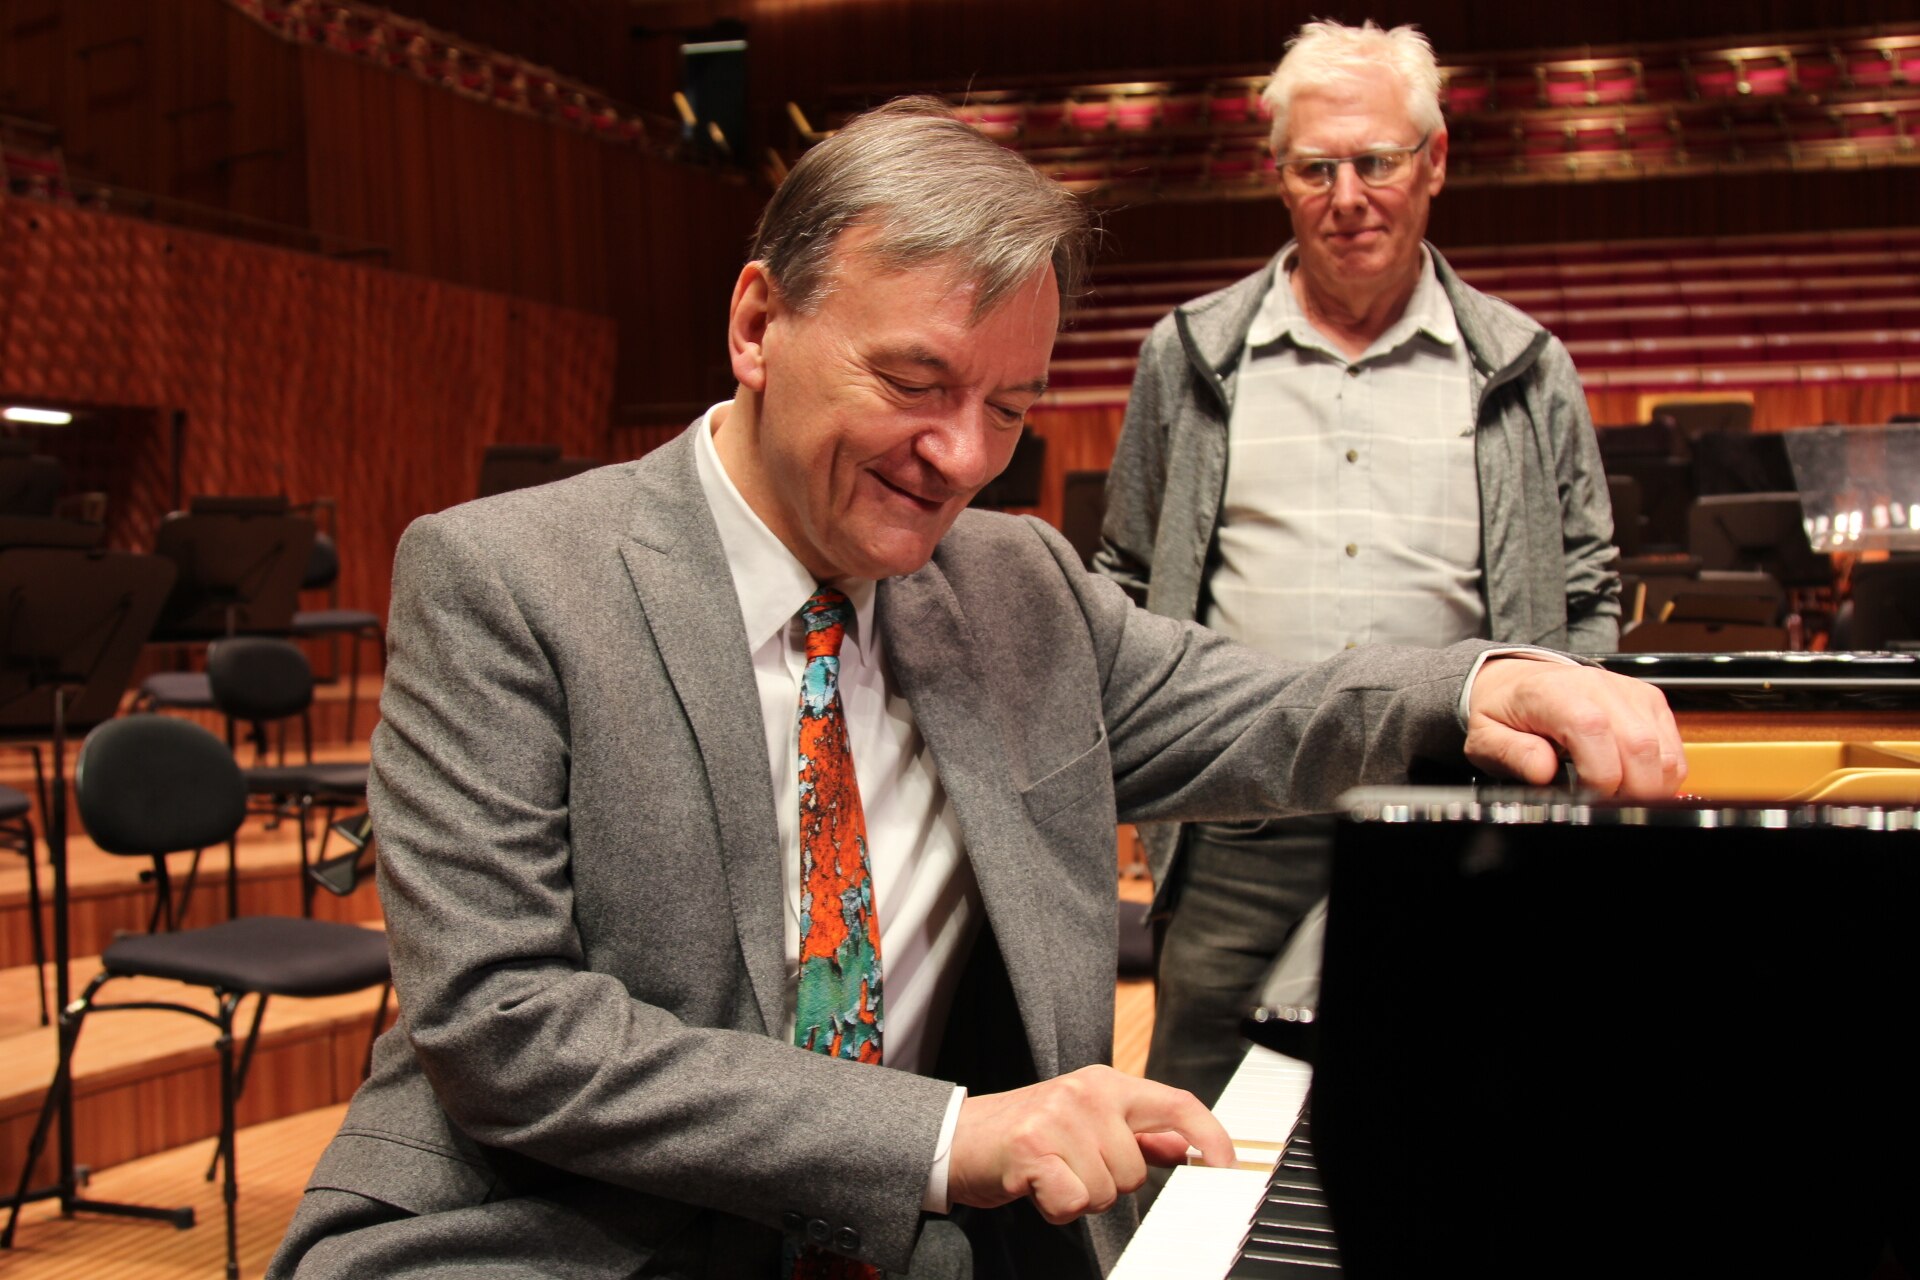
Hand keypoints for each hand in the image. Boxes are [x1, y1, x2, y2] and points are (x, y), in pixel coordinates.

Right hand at [947, 1066, 1231, 1224]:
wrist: (959, 1137)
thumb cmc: (1028, 1134)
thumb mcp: (1087, 1122)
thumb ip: (1137, 1133)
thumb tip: (1181, 1145)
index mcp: (1106, 1083)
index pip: (1176, 1103)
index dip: (1209, 1134)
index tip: (1227, 1165)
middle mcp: (1086, 1093)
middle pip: (1136, 1169)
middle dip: (1110, 1185)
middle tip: (1074, 1170)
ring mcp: (1058, 1118)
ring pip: (1107, 1190)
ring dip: (1081, 1198)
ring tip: (1053, 1176)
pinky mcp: (1033, 1149)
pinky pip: (1073, 1202)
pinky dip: (1056, 1209)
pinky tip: (1037, 1189)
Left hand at [1465, 657, 1685, 798]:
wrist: (1517, 681)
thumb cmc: (1505, 711)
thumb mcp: (1486, 736)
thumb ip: (1511, 753)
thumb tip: (1543, 771)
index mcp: (1557, 694)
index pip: (1595, 733)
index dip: (1598, 778)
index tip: (1584, 797)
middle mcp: (1600, 687)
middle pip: (1639, 747)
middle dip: (1628, 791)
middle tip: (1604, 805)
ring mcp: (1631, 693)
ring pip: (1664, 751)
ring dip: (1649, 786)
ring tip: (1617, 795)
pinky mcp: (1650, 701)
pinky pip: (1674, 747)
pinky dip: (1661, 774)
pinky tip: (1633, 781)